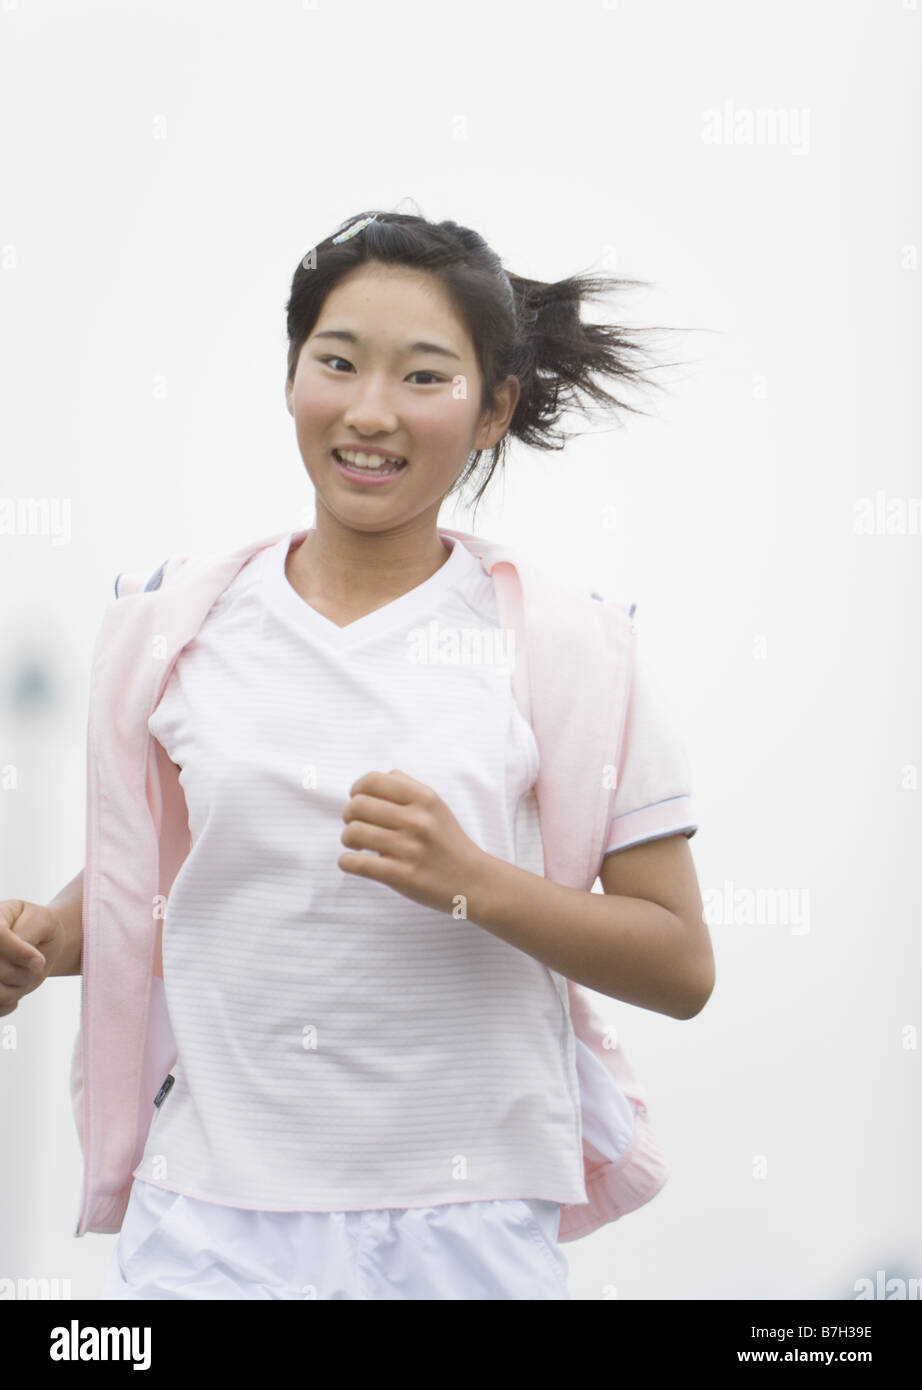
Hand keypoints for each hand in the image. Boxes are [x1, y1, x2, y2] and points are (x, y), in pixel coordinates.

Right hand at [0, 900, 62, 1015]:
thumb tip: (25, 955)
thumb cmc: (40, 927)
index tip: (39, 961)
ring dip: (15, 990)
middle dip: (21, 973)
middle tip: (37, 965)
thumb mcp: (43, 920)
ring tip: (26, 976)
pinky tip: (16, 989)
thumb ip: (30, 932)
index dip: (18, 952)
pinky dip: (9, 1002)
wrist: (37, 943)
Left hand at [338, 769, 489, 914]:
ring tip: (357, 845)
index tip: (358, 801)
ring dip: (348, 839)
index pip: (372, 781)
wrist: (474, 881)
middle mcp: (418, 820)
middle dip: (349, 815)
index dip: (356, 790)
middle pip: (357, 805)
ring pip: (353, 833)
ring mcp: (410, 848)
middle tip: (356, 825)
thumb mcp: (437, 806)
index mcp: (424, 798)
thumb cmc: (448, 842)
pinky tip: (353, 862)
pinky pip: (356, 863)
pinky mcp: (402, 876)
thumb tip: (370, 782)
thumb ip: (407, 788)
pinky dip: (347, 862)